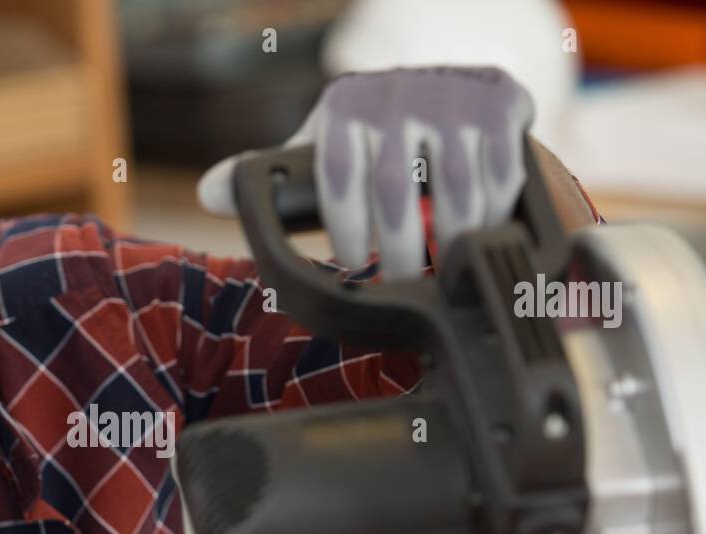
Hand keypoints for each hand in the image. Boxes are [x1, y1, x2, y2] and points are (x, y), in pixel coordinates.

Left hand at [198, 66, 535, 279]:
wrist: (448, 78)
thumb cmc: (374, 129)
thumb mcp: (324, 142)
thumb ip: (275, 174)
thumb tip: (207, 193)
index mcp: (343, 107)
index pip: (337, 180)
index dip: (345, 232)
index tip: (352, 265)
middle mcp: (393, 94)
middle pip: (393, 193)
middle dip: (395, 251)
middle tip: (397, 284)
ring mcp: (449, 98)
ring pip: (451, 188)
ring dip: (448, 240)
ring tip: (442, 272)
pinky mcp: (498, 104)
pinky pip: (498, 174)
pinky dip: (490, 213)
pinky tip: (477, 234)